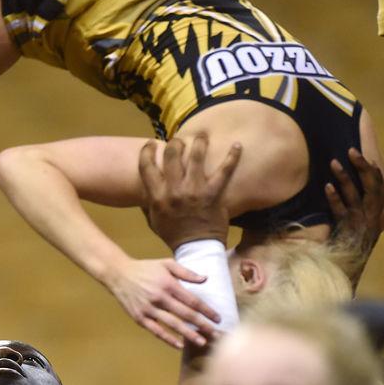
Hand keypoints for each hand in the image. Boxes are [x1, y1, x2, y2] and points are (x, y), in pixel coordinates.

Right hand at [109, 257, 219, 348]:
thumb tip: (205, 279)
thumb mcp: (166, 264)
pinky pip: (156, 331)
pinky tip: (179, 345)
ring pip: (173, 325)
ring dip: (189, 335)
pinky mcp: (140, 318)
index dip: (207, 310)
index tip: (218, 318)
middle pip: (186, 314)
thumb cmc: (145, 269)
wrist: (119, 274)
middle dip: (203, 325)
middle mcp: (159, 298)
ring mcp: (149, 309)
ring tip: (202, 342)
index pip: (192, 300)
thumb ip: (186, 272)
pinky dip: (168, 339)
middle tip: (217, 335)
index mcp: (168, 284)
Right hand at [139, 134, 241, 250]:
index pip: (147, 167)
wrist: (196, 247)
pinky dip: (232, 156)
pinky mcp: (213, 193)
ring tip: (201, 137)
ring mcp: (195, 190)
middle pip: (172, 155)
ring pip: (196, 157)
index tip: (151, 144)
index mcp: (157, 197)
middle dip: (175, 143)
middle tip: (180, 141)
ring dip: (199, 142)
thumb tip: (145, 187)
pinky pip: (225, 170)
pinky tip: (238, 145)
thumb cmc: (173, 234)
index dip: (147, 151)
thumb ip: (149, 201)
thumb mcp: (154, 219)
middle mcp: (174, 190)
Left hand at [326, 148, 383, 250]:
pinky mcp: (346, 230)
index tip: (365, 157)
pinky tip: (327, 187)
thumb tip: (342, 188)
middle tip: (351, 150)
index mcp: (376, 214)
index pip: (379, 188)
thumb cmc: (348, 245)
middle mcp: (371, 217)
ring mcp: (359, 223)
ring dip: (345, 177)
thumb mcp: (355, 226)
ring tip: (333, 162)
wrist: (345, 270)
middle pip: (372, 187)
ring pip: (355, 196)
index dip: (373, 172)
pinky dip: (335, 198)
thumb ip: (354, 208)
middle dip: (362, 167)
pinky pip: (341, 211)